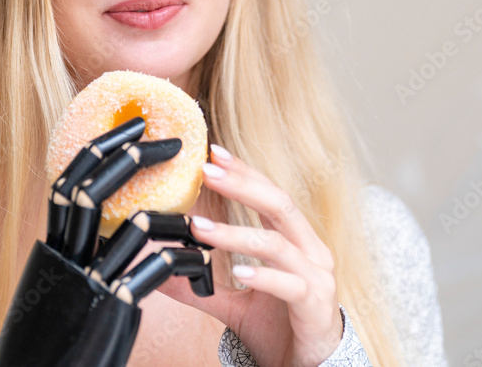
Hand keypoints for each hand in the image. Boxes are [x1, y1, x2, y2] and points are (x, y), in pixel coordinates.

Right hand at [0, 118, 214, 366]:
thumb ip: (79, 259)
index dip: (100, 149)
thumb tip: (102, 233)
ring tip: (203, 229)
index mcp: (52, 249)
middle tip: (174, 142)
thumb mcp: (62, 292)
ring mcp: (87, 280)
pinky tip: (201, 271)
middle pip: (92, 187)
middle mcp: (63, 257)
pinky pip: (156, 267)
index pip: (67, 182)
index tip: (134, 126)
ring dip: (180, 221)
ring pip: (137, 224)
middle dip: (135, 156)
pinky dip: (185, 261)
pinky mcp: (111, 307)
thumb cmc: (56, 344)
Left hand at [158, 144, 344, 366]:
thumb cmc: (284, 328)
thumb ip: (205, 288)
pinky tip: (238, 272)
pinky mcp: (315, 305)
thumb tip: (165, 274)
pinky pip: (290, 285)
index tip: (214, 154)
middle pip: (278, 205)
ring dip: (235, 233)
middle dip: (242, 185)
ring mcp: (316, 277)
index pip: (269, 196)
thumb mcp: (237, 305)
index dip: (244, 173)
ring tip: (199, 228)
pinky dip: (263, 277)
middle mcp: (310, 251)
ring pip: (277, 244)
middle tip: (206, 170)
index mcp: (295, 242)